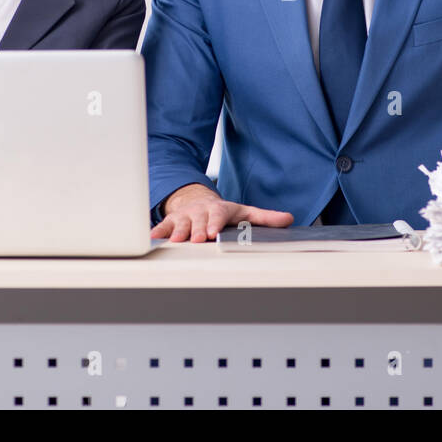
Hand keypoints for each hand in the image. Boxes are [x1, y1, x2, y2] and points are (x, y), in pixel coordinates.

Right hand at [150, 183, 293, 242]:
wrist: (197, 200)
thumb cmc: (222, 212)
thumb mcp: (244, 213)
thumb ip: (265, 218)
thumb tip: (288, 219)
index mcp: (219, 209)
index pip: (218, 215)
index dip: (215, 222)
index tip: (213, 232)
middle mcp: (201, 212)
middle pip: (198, 220)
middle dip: (197, 229)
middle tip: (196, 239)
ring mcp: (185, 216)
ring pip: (180, 223)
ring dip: (177, 232)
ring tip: (176, 241)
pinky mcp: (171, 221)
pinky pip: (163, 226)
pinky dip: (158, 232)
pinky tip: (153, 238)